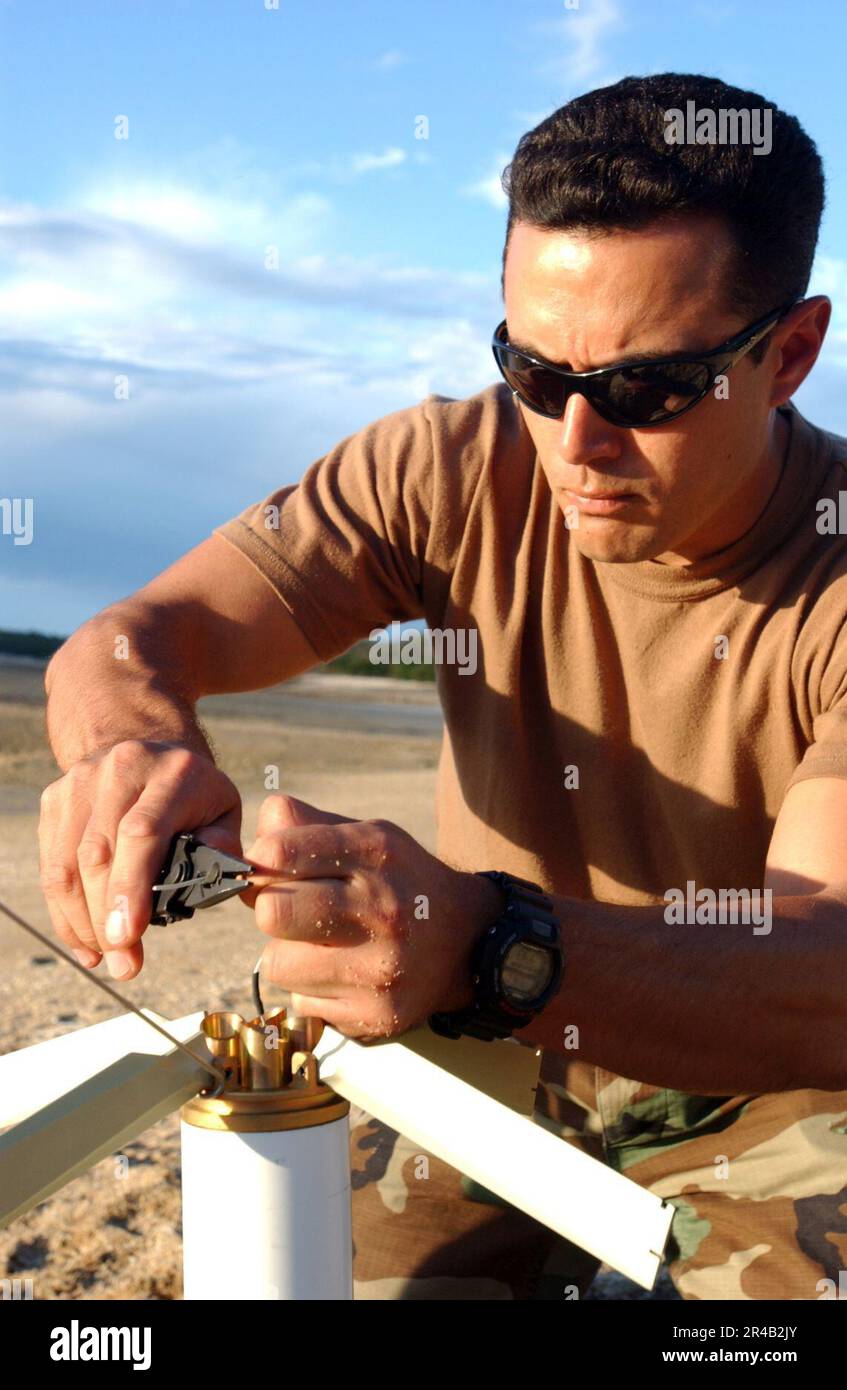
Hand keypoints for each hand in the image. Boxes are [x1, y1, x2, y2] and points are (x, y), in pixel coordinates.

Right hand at [38, 739, 242, 978]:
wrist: (146, 744)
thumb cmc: (193, 792)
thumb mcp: (224, 808)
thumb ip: (225, 845)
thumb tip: (208, 882)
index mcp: (173, 773)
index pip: (142, 832)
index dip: (130, 887)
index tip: (127, 936)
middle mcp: (121, 770)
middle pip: (98, 853)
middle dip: (105, 918)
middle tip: (124, 964)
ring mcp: (81, 782)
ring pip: (66, 863)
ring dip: (82, 921)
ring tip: (104, 958)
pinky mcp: (56, 799)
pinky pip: (51, 864)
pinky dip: (64, 911)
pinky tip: (85, 941)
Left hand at [241, 794, 503, 1039]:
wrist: (468, 943)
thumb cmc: (401, 882)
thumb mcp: (367, 836)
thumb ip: (306, 825)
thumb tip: (255, 836)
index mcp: (376, 853)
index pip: (280, 853)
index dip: (261, 860)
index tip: (269, 867)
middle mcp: (382, 910)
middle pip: (272, 913)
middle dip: (271, 910)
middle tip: (292, 911)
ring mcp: (380, 969)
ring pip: (279, 965)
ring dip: (291, 956)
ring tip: (326, 946)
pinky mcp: (375, 1016)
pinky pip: (302, 1003)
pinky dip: (313, 990)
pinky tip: (345, 975)